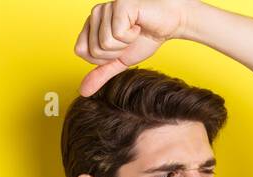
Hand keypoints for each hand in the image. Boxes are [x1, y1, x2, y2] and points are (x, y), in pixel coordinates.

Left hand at [74, 0, 196, 96]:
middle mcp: (95, 13)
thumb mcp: (120, 60)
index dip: (103, 57)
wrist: (171, 23)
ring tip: (135, 31)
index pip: (81, 51)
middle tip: (130, 39)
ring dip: (125, 44)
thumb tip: (83, 92)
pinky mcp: (119, 5)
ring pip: (104, 44)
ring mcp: (106, 8)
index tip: (120, 46)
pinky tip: (138, 25)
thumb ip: (101, 73)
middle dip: (116, 52)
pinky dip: (132, 36)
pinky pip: (117, 35)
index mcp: (91, 24)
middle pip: (93, 50)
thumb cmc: (146, 37)